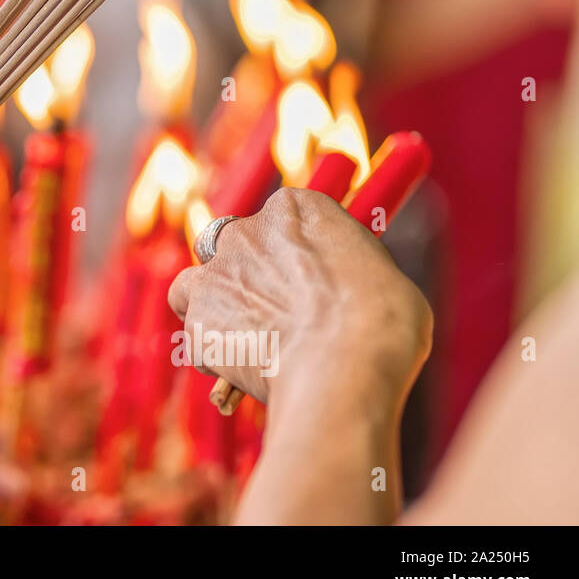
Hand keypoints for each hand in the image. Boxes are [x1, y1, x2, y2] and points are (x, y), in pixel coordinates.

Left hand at [167, 188, 431, 408]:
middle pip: (235, 248)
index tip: (305, 278)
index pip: (281, 219)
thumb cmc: (381, 322)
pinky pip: (197, 334)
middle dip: (249, 277)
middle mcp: (246, 231)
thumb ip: (344, 270)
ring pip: (196, 284)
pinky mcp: (198, 319)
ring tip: (247, 338)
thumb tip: (343, 290)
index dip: (290, 253)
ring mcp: (216, 274)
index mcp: (296, 208)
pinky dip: (213, 350)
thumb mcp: (380, 274)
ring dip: (215, 305)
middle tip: (277, 313)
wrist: (345, 366)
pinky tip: (245, 370)